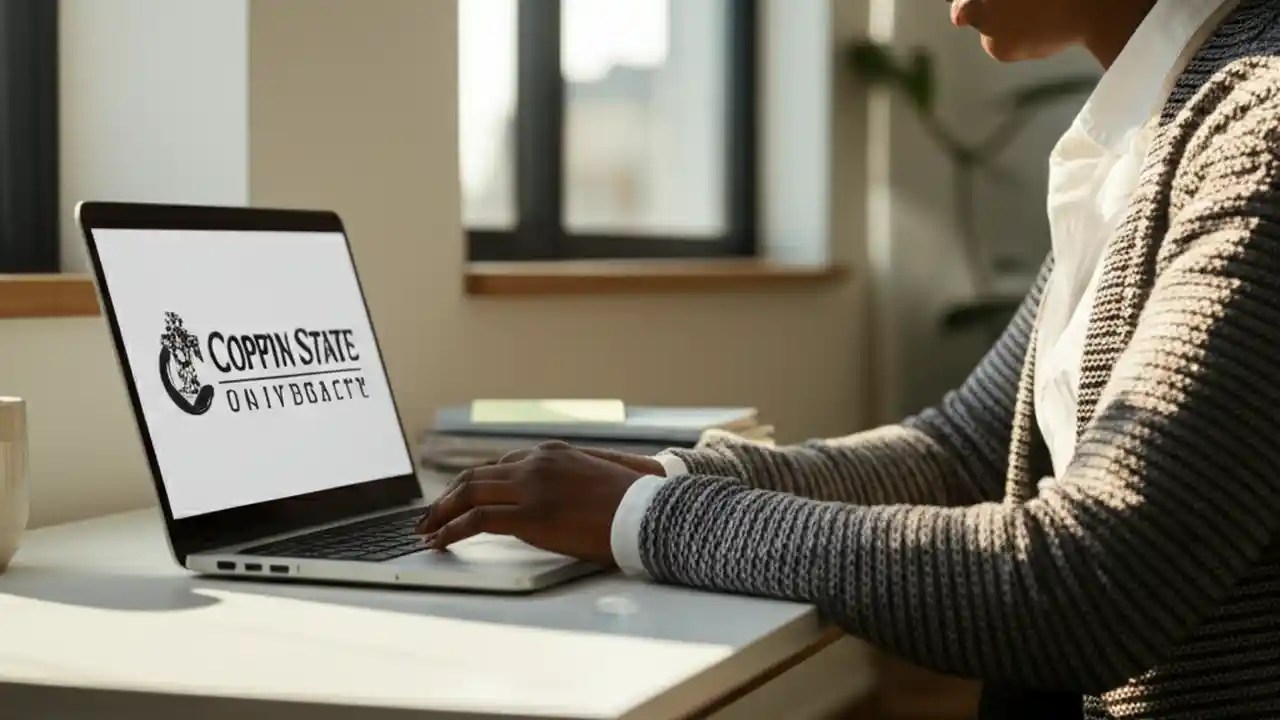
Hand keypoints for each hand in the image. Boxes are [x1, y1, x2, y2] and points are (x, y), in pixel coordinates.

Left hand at [415, 441, 648, 564]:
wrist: (648, 513)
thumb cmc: (635, 502)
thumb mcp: (602, 475)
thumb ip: (576, 475)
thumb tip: (568, 489)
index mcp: (552, 452)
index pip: (500, 464)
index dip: (474, 484)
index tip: (459, 499)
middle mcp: (537, 462)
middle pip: (477, 474)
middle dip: (448, 495)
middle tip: (430, 515)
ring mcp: (532, 486)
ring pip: (469, 492)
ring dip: (441, 512)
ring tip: (426, 530)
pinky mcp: (530, 514)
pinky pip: (478, 519)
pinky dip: (452, 529)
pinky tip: (440, 541)